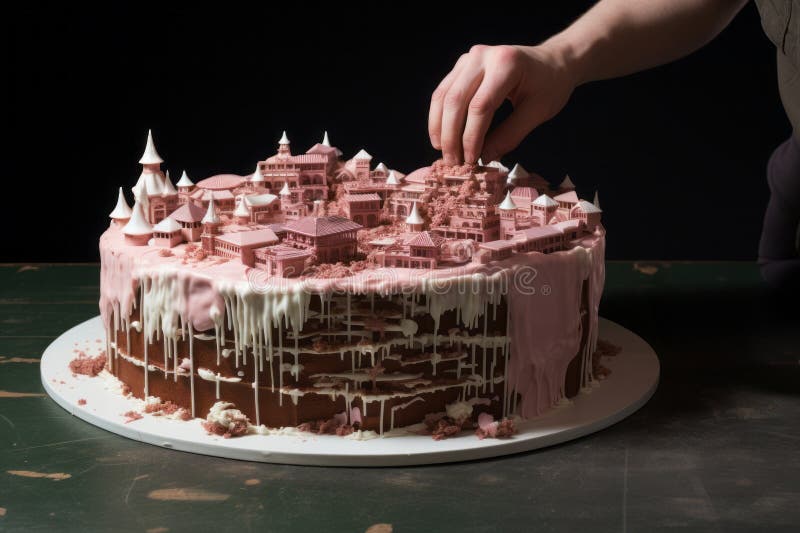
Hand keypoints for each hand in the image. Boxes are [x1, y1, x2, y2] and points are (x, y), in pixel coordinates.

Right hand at [428, 43, 578, 164]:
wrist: (553, 61)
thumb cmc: (550, 85)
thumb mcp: (537, 112)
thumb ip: (510, 136)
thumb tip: (483, 158)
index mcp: (506, 64)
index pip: (480, 106)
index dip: (472, 137)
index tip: (471, 160)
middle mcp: (483, 56)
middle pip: (456, 100)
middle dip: (451, 135)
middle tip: (453, 162)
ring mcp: (470, 58)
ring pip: (443, 95)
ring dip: (439, 127)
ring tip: (444, 153)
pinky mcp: (463, 65)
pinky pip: (443, 92)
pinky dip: (439, 116)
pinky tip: (442, 136)